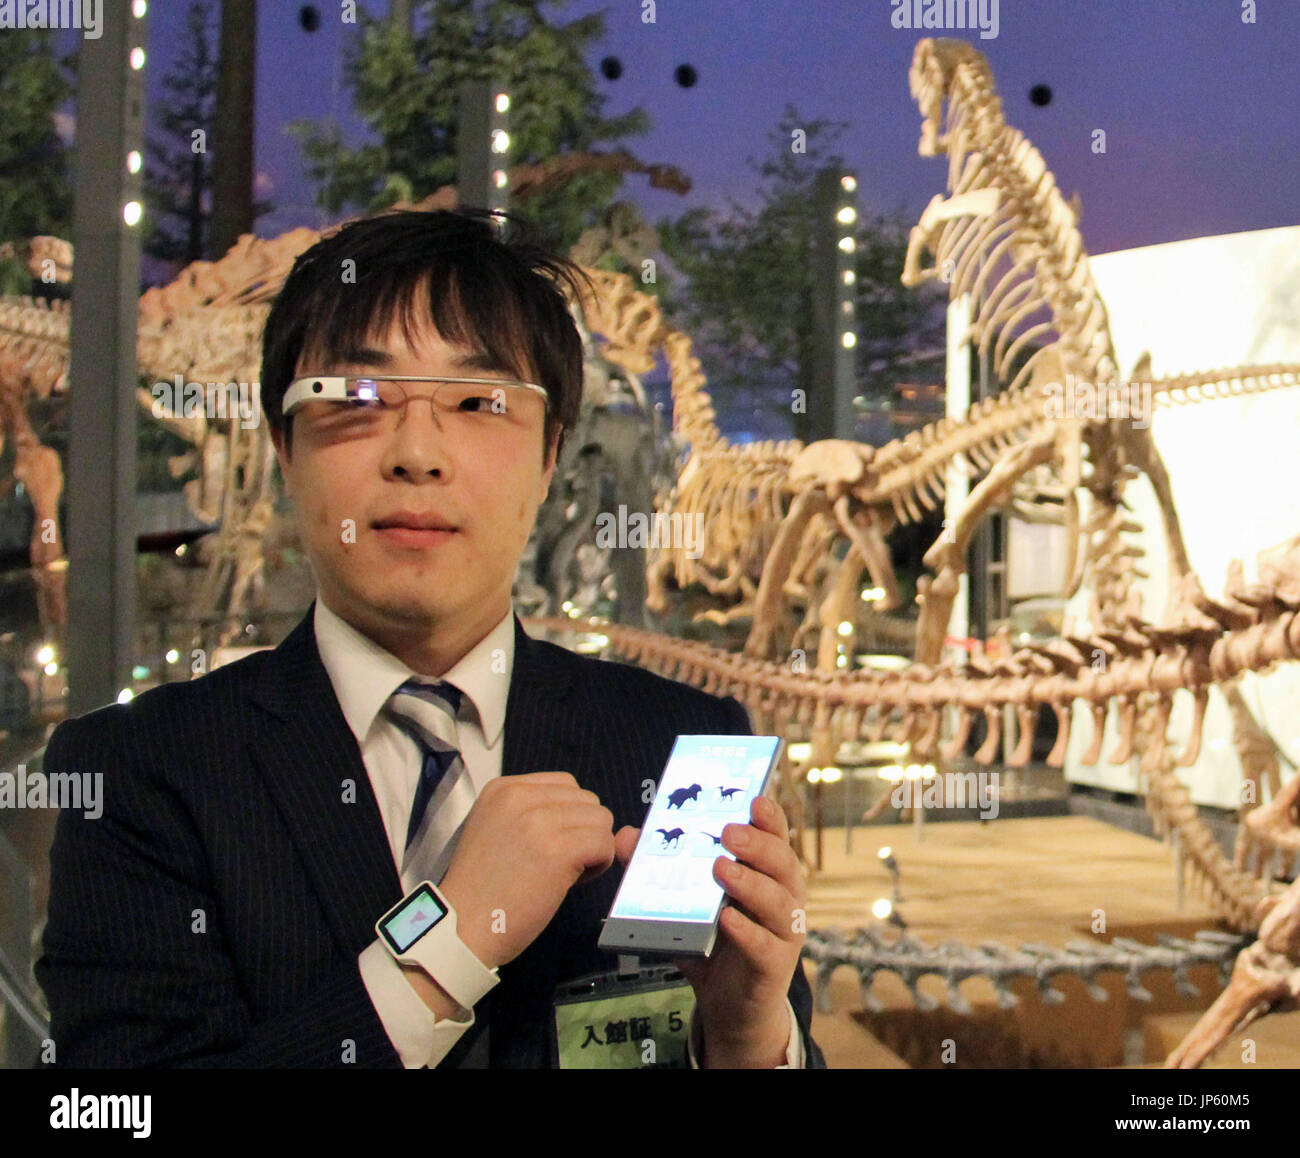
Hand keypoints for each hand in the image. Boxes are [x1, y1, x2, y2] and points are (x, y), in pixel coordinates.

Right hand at [440, 772, 615, 969]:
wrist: (461, 927)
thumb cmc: (481, 889)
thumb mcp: (495, 829)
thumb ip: (532, 813)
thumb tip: (583, 815)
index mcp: (502, 789)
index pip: (566, 784)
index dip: (569, 815)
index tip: (552, 844)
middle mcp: (520, 796)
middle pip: (587, 800)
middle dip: (583, 831)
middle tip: (560, 863)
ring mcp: (539, 821)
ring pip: (601, 820)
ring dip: (593, 847)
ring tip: (566, 873)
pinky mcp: (558, 850)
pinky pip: (604, 844)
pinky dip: (599, 864)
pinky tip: (574, 882)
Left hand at [613, 795, 807, 1067]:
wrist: (730, 1003)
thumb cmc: (715, 940)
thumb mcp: (687, 902)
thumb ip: (660, 869)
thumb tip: (627, 837)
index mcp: (768, 872)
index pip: (775, 836)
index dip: (769, 816)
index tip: (754, 799)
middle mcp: (784, 895)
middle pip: (782, 862)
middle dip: (757, 844)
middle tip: (728, 833)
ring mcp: (784, 931)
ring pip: (778, 901)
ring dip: (750, 883)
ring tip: (721, 870)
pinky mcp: (775, 965)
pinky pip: (764, 946)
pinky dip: (746, 932)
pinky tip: (727, 920)